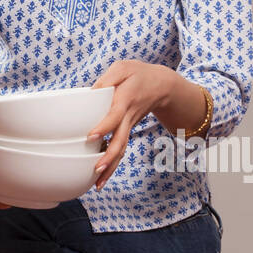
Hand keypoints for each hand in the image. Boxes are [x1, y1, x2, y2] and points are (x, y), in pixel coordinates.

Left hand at [87, 61, 177, 190]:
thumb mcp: (122, 68)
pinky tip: (102, 177)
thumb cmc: (138, 75)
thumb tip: (90, 94)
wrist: (163, 85)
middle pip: (120, 141)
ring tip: (98, 184)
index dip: (105, 126)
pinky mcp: (128, 129)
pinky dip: (113, 164)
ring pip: (121, 149)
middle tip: (96, 170)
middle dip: (109, 157)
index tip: (92, 136)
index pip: (115, 115)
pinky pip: (121, 148)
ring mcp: (130, 125)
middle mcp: (128, 116)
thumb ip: (106, 80)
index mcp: (126, 99)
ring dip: (111, 167)